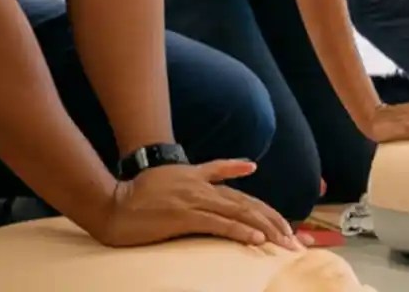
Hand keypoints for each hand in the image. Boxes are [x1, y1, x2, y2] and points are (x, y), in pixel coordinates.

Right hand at [96, 161, 298, 249]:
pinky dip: (239, 231)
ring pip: (238, 214)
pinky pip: (217, 224)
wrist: (112, 202)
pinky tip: (256, 239)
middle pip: (248, 205)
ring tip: (284, 242)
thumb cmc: (144, 192)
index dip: (268, 212)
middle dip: (275, 222)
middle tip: (295, 240)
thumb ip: (215, 169)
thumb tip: (249, 166)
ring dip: (264, 229)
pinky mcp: (182, 216)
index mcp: (204, 180)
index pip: (245, 197)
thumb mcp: (183, 174)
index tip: (288, 227)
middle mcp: (203, 188)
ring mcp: (193, 201)